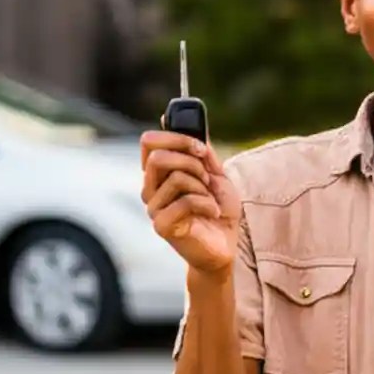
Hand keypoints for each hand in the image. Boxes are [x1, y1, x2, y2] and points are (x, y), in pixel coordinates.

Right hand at [140, 130, 241, 274]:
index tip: (200, 148)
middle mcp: (151, 188)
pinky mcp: (162, 225)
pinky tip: (211, 213)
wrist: (224, 246)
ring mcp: (154, 208)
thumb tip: (193, 127)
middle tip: (207, 176)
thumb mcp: (216, 174)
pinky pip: (185, 201)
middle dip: (190, 161)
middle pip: (157, 156)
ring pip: (175, 178)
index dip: (175, 138)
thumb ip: (203, 152)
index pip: (149, 142)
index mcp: (159, 173)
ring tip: (210, 200)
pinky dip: (206, 203)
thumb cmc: (218, 210)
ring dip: (202, 187)